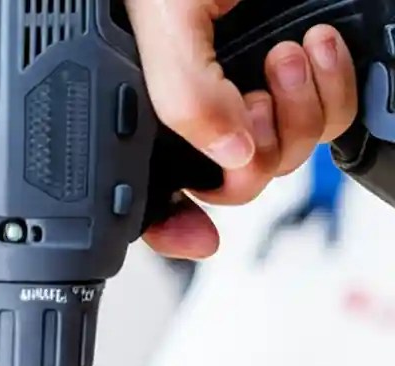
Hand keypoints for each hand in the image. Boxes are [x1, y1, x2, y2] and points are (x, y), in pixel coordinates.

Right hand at [127, 0, 358, 258]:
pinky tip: (314, 48)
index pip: (151, 189)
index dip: (168, 225)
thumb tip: (227, 150)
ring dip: (302, 109)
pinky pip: (330, 118)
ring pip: (289, 155)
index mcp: (143, 105)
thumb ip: (181, 95)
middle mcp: (196, 109)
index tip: (196, 234)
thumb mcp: (163, 18)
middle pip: (235, 180)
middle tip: (253, 97)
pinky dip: (334, 88)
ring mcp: (250, 93)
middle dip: (258, 145)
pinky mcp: (300, 77)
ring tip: (288, 54)